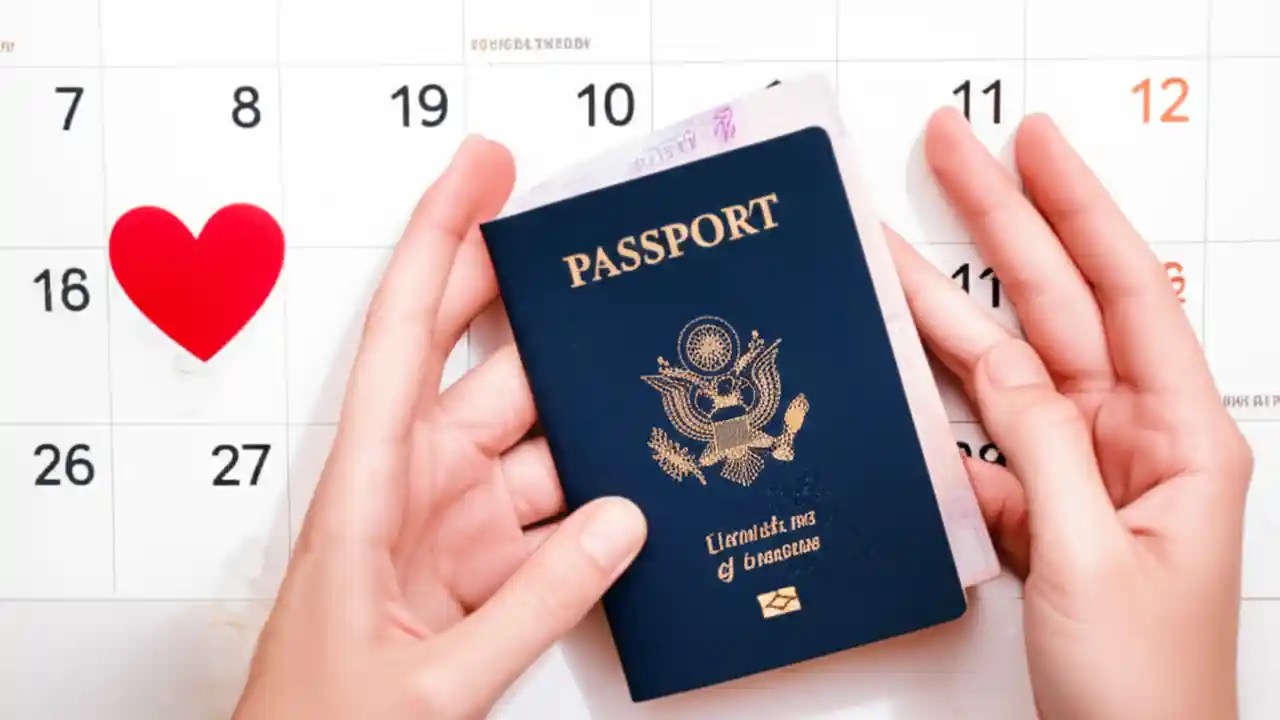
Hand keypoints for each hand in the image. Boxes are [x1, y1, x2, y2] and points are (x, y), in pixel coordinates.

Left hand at [234, 137, 646, 719]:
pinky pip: (556, 520)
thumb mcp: (429, 685)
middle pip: (478, 364)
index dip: (439, 241)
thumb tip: (621, 526)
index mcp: (368, 492)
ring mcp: (455, 531)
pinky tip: (649, 492)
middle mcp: (413, 492)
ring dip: (590, 415)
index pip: (402, 335)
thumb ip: (534, 608)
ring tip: (660, 375)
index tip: (478, 171)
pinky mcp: (485, 574)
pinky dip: (603, 508)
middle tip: (590, 240)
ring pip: (535, 443)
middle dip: (528, 293)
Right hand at [890, 109, 1249, 719]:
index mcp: (1182, 439)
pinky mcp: (1037, 514)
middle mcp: (1134, 442)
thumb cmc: (1150, 688)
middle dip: (1005, 224)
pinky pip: (983, 445)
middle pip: (1061, 308)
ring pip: (1008, 371)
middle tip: (952, 153)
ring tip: (894, 252)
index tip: (1029, 146)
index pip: (1124, 291)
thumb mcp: (1092, 557)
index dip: (1074, 208)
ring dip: (949, 312)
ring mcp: (1080, 476)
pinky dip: (941, 417)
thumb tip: (999, 362)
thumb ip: (1043, 447)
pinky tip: (905, 380)